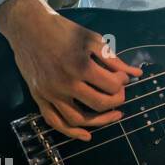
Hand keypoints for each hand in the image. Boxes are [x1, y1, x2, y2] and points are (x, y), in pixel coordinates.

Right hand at [0, 0, 142, 140]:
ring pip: (78, 119)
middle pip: (99, 104)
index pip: (111, 86)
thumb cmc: (63, 31)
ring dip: (100, 121)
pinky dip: (71, 132)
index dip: (122, 83)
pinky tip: (87, 135)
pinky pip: (55, 121)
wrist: (28, 28)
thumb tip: (135, 74)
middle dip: (116, 101)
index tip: (123, 77)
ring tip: (114, 114)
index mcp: (81, 67)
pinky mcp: (39, 98)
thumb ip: (114, 59)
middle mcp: (65, 84)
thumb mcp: (92, 39)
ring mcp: (50, 93)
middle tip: (120, 95)